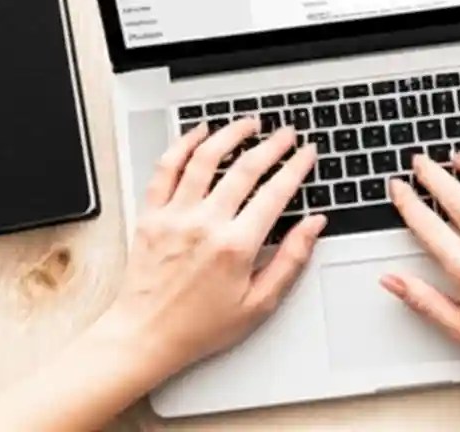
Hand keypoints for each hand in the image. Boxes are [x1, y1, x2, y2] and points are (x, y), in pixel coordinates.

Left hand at [91, 118, 323, 383]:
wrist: (145, 335)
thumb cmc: (199, 326)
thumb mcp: (259, 304)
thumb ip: (291, 260)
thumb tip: (313, 226)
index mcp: (236, 246)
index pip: (275, 192)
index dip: (296, 167)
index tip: (307, 154)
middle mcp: (205, 224)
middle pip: (245, 168)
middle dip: (272, 144)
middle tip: (286, 134)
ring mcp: (175, 216)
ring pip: (205, 158)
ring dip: (230, 134)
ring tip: (248, 124)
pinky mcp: (151, 215)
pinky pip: (166, 168)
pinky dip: (182, 144)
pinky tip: (198, 133)